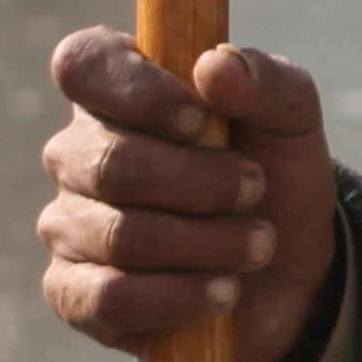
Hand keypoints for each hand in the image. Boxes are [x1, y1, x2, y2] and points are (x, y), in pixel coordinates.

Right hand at [38, 30, 339, 361]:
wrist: (290, 270)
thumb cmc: (275, 176)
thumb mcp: (292, 119)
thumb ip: (266, 80)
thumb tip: (214, 64)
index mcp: (117, 95)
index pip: (81, 64)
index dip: (138, 91)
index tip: (203, 120)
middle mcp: (77, 156)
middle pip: (110, 163)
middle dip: (202, 183)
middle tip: (255, 190)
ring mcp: (69, 226)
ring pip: (120, 236)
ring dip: (209, 243)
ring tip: (258, 244)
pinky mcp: (74, 294)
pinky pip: (108, 298)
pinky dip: (180, 296)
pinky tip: (223, 292)